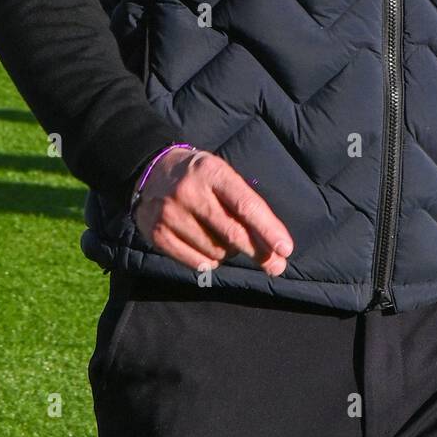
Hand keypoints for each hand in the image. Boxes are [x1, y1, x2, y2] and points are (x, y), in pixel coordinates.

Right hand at [133, 146, 294, 278]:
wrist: (151, 170)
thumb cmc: (199, 176)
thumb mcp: (221, 175)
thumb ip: (244, 204)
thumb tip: (272, 244)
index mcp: (211, 172)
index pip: (245, 205)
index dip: (268, 229)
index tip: (285, 249)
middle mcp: (189, 192)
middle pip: (232, 233)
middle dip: (258, 251)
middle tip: (276, 266)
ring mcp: (170, 215)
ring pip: (216, 251)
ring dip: (229, 252)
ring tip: (222, 237)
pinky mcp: (157, 235)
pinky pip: (197, 262)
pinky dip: (210, 261)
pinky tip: (207, 247)